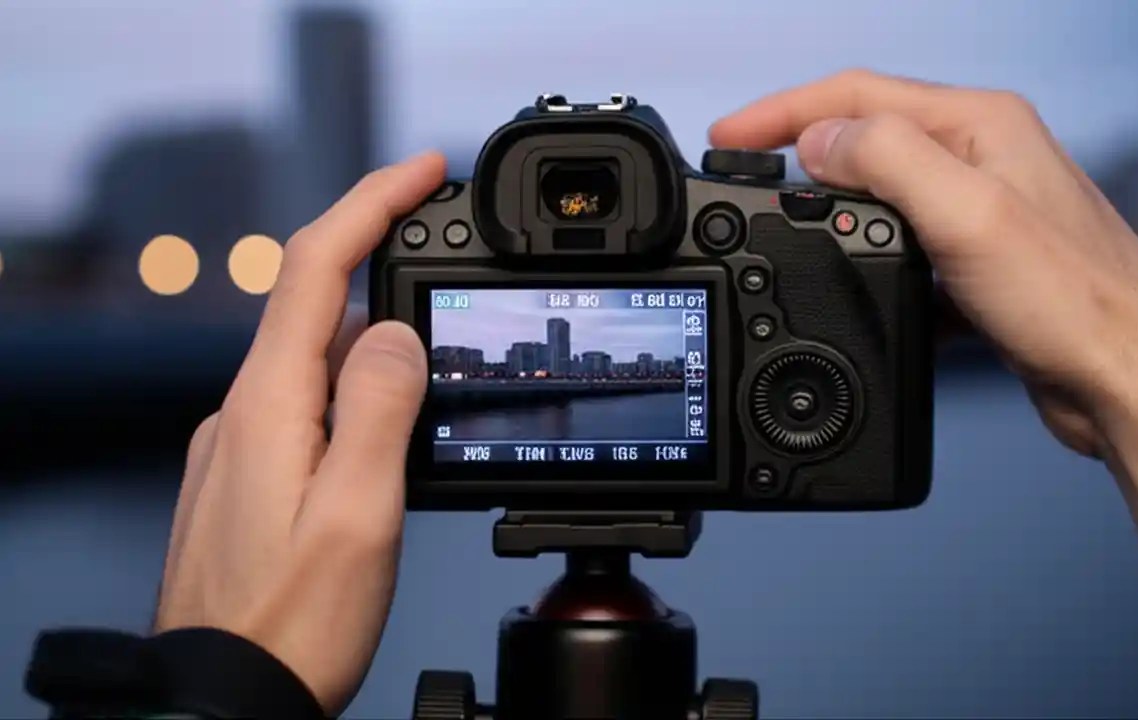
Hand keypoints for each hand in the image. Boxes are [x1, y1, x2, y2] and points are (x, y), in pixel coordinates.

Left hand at [153, 152, 444, 714]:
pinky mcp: (249, 480)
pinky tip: (390, 448)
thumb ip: (383, 409)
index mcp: (271, 404)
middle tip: (459, 305)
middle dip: (393, 284)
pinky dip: (358, 404)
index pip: (317, 266)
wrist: (222, 703)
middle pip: (323, 309)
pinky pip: (311, 412)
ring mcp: (242, 447)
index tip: (423, 171)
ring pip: (322, 368)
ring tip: (437, 406)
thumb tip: (400, 333)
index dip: (372, 203)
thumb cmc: (291, 624)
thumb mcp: (361, 513)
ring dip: (382, 359)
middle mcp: (246, 412)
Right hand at [714, 72, 1137, 717]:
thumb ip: (886, 161)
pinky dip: (868, 256)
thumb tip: (817, 141)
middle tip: (744, 173)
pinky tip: (853, 281)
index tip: (727, 135)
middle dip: (799, 149)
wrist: (1127, 381)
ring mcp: (983, 210)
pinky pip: (905, 246)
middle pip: (867, 135)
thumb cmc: (1073, 300)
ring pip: (884, 194)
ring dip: (832, 205)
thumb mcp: (967, 215)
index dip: (782, 111)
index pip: (858, 95)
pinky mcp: (980, 264)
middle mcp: (983, 157)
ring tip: (784, 224)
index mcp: (980, 125)